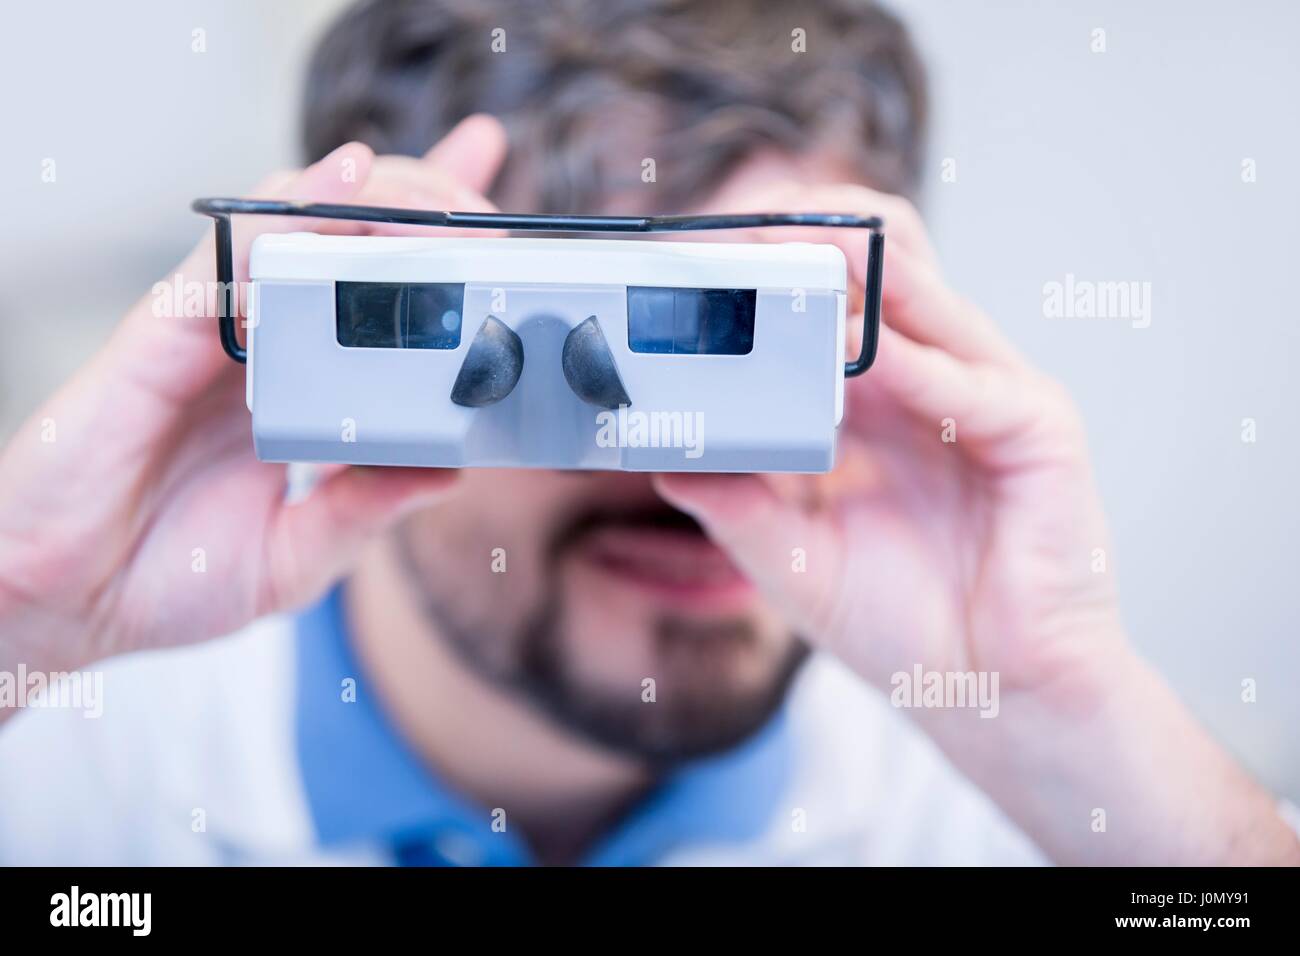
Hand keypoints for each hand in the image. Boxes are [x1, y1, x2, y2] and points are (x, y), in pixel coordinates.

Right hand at [0, 115, 507, 676]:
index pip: (375, 298)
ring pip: (298, 223)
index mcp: (298, 387)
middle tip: (494, 213)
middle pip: (348, 239)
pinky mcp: (166, 332)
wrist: (67, 606)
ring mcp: (216, 331)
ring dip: (381, 198)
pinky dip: (291, 213)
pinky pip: (230, 253)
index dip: (433, 247)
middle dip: (427, 205)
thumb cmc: (168, 578)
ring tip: (449, 191)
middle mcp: (262, 344)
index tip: (506, 225)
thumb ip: (368, 508)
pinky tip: (347, 185)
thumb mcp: (299, 554)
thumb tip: (453, 467)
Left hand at [655, 182, 1299, 863]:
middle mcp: (925, 380)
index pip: (823, 299)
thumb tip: (663, 460)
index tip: (691, 264)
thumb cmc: (902, 623)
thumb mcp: (795, 559)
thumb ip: (737, 507)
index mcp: (871, 400)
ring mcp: (983, 393)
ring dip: (855, 263)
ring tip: (788, 244)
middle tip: (733, 232)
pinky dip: (913, 362)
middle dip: (807, 234)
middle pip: (876, 263)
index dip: (764, 272)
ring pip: (924, 291)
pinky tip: (863, 353)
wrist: (989, 693)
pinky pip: (968, 380)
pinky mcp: (1036, 427)